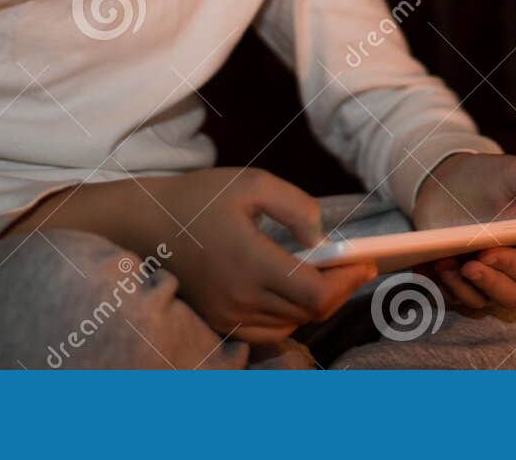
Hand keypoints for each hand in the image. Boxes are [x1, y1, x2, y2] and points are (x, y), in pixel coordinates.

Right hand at [145, 168, 377, 344]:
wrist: (148, 225)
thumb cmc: (201, 198)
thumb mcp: (252, 183)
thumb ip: (296, 206)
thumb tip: (324, 238)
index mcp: (249, 262)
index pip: (314, 292)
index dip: (348, 281)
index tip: (368, 264)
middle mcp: (239, 298)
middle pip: (309, 310)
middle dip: (339, 289)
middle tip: (357, 267)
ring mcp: (227, 316)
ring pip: (292, 324)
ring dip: (316, 304)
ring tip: (332, 276)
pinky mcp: (219, 323)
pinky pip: (269, 332)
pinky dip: (291, 317)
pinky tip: (298, 293)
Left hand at [410, 152, 515, 310]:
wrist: (451, 180)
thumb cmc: (491, 176)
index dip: (511, 265)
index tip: (488, 252)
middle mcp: (511, 269)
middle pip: (511, 296)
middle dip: (489, 284)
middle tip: (467, 266)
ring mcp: (484, 277)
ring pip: (479, 301)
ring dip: (460, 287)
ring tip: (441, 262)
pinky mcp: (458, 279)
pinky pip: (450, 296)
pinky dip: (437, 287)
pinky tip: (422, 268)